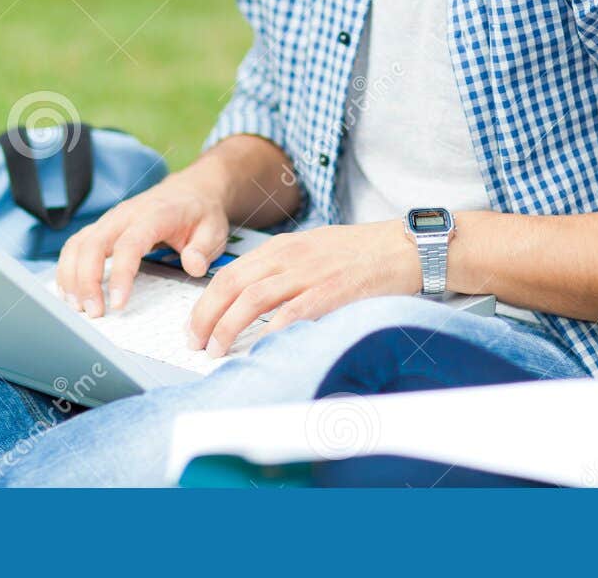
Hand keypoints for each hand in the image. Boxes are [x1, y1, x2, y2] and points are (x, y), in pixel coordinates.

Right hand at [55, 167, 232, 316]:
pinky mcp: (102, 227)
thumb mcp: (213, 230)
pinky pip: (76, 245)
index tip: (117, 304)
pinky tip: (70, 291)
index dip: (120, 275)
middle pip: (93, 244)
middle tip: (93, 312)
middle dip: (86, 280)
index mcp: (154, 215)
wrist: (190, 192)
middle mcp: (125, 215)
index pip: (129, 244)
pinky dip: (67, 268)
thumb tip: (192, 265)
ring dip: (72, 276)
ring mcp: (110, 220)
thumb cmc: (199, 214)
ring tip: (77, 307)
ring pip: (78, 244)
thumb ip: (204, 248)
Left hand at [187, 221, 421, 356]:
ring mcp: (309, 274)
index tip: (195, 324)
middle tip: (194, 342)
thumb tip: (255, 298)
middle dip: (206, 316)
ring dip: (228, 327)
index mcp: (282, 247)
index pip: (231, 273)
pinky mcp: (330, 292)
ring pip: (253, 299)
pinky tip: (257, 347)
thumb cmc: (360, 252)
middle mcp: (289, 257)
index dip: (206, 301)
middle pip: (232, 285)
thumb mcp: (312, 249)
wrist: (403, 247)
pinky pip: (292, 313)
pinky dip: (270, 331)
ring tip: (216, 350)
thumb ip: (284, 268)